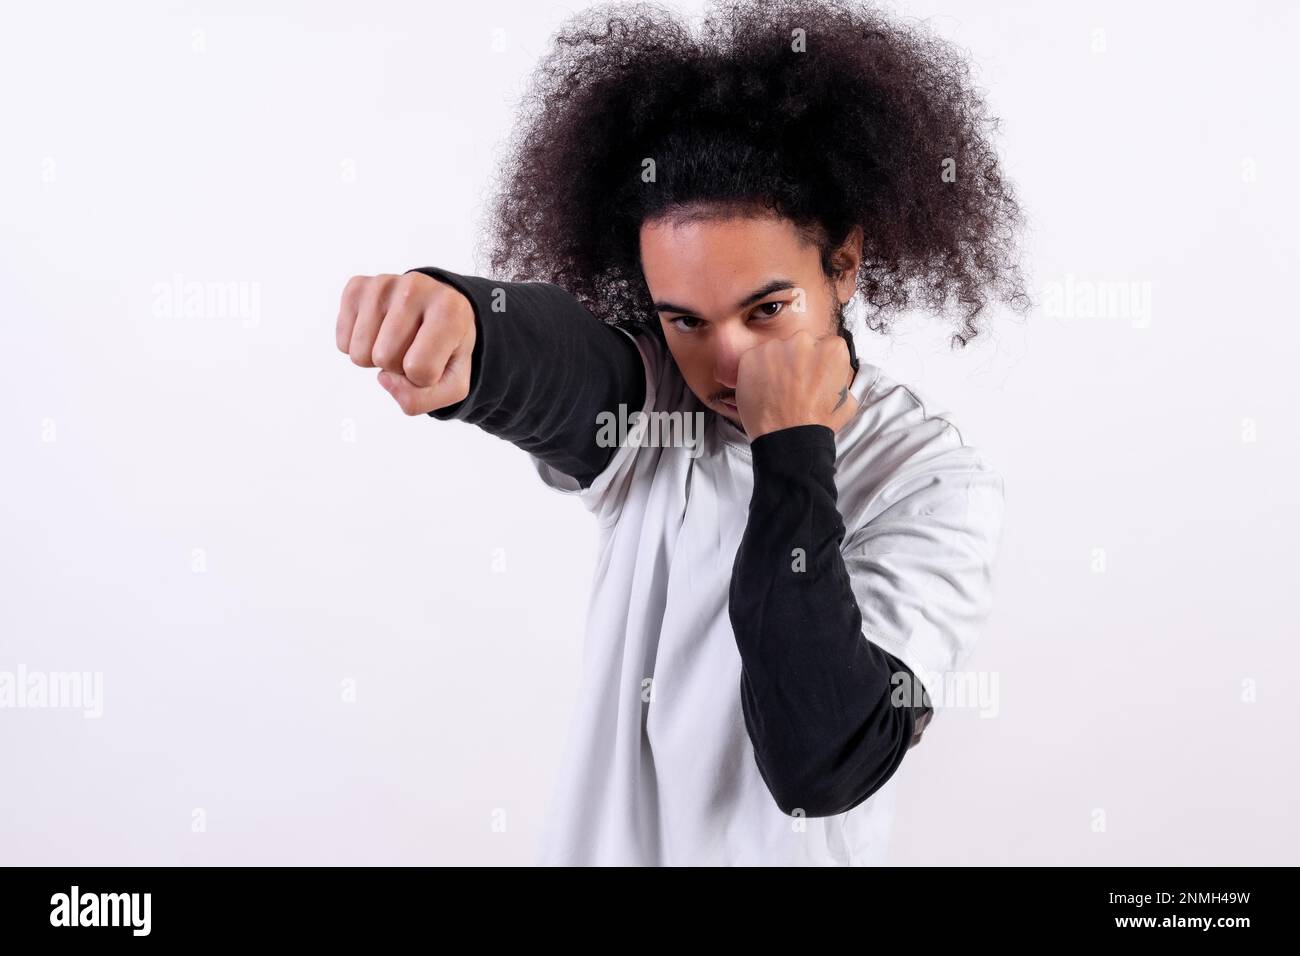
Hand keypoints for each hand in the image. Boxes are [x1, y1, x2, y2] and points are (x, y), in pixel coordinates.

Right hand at [335, 271, 475, 414]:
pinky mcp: (357, 287)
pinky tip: (378, 332)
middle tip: (412, 348)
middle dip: (397, 367)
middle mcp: (416, 287)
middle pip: (386, 358)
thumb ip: (424, 399)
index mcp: (449, 310)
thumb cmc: (447, 347)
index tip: (433, 358)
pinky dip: (358, 347)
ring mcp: (383, 284)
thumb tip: (384, 379)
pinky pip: (343, 342)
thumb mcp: (453, 383)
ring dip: (376, 358)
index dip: (424, 378)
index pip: (421, 369)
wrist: (439, 309)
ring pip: (360, 353)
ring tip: (396, 340)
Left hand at [734, 329, 857, 439]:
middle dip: (796, 361)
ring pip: (775, 350)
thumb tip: (836, 375)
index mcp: (831, 349)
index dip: (817, 363)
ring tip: (777, 392)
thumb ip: (841, 379)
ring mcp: (775, 348)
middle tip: (794, 386)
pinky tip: (763, 391)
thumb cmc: (817, 424)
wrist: (789, 441)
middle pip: (799, 344)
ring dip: (776, 365)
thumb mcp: (847, 401)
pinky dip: (755, 372)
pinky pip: (754, 359)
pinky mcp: (751, 357)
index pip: (824, 345)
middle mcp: (803, 342)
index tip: (813, 377)